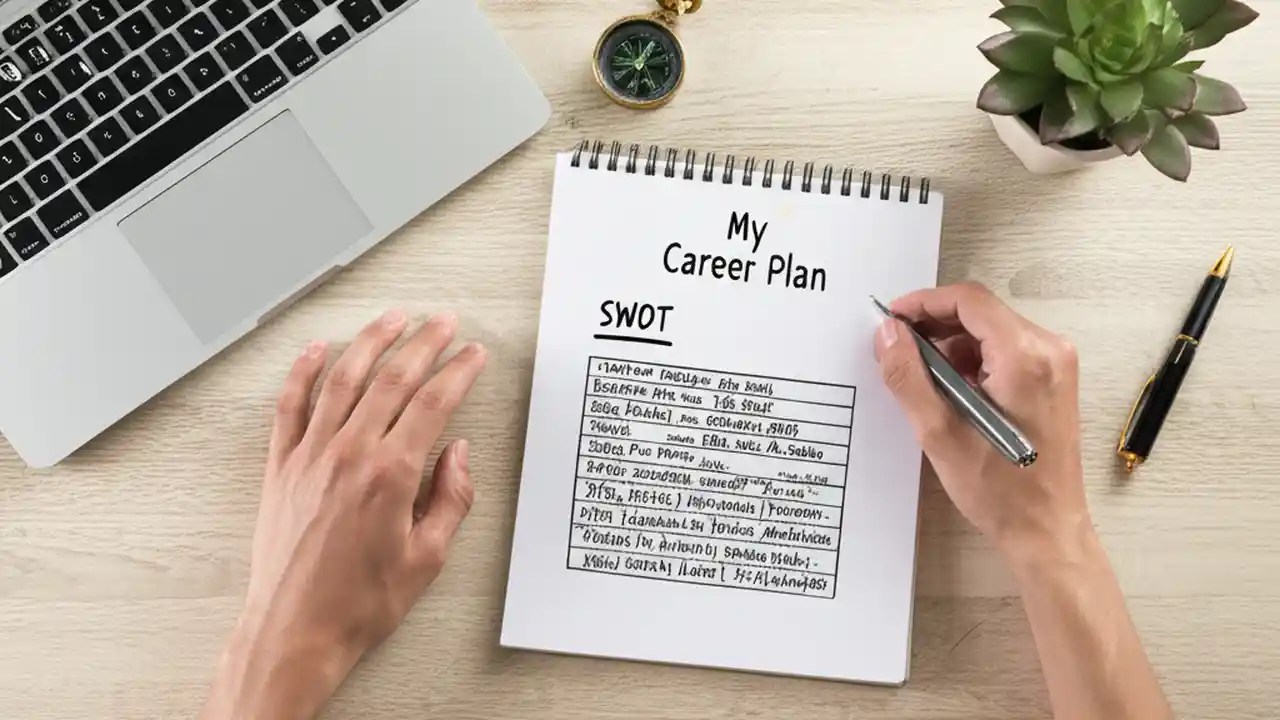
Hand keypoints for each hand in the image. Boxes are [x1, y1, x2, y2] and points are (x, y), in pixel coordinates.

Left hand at [202, 310, 486, 719]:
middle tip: (443, 323)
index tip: (472, 354)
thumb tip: (457, 454)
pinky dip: (303, 372)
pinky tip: (317, 350)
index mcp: (390, 475)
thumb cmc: (360, 602)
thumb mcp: (427, 557)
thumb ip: (450, 499)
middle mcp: (349, 455)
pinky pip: (291, 405)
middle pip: (393, 379)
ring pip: (343, 379)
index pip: (433, 404)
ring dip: (371, 343)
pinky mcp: (282, 467)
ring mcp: (310, 456)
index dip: (458, 372)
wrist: (295, 628)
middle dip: (423, 343)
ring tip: (393, 318)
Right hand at [873, 283, 1088, 558]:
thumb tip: (888, 335)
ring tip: (922, 378)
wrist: (1047, 530)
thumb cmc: (1001, 491)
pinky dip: (973, 359)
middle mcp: (1049, 351)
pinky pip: (1006, 350)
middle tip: (898, 349)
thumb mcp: (940, 433)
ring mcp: (1057, 365)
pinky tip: (951, 390)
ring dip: (952, 344)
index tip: (892, 319)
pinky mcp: (1054, 380)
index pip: (969, 301)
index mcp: (1025, 358)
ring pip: (991, 330)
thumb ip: (909, 378)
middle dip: (935, 324)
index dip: (924, 302)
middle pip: (981, 312)